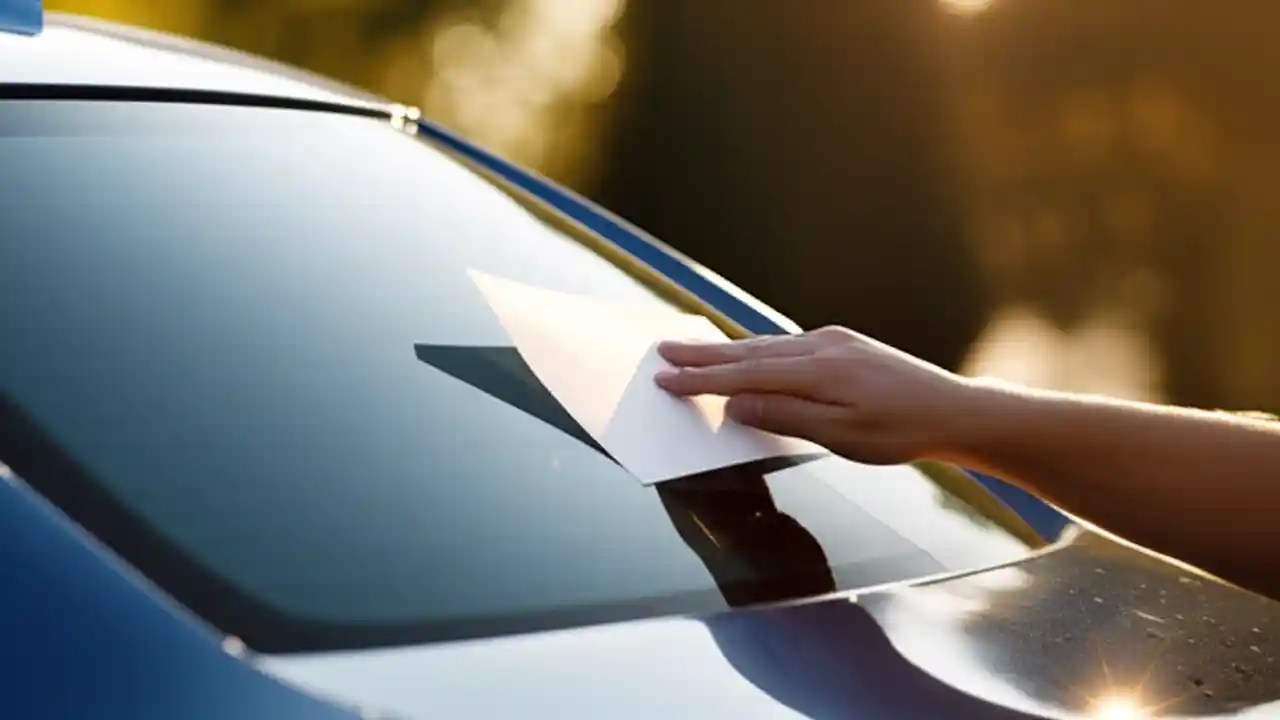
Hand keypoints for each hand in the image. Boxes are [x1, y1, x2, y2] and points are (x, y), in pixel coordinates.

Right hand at [654, 326, 981, 464]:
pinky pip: (787, 344)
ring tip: (693, 349)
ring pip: (766, 344)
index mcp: (818, 370)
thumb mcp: (841, 436)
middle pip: (748, 351)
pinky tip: (748, 352)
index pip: (744, 374)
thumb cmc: (900, 432)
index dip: (701, 379)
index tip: (665, 379)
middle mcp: (821, 346)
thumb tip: (735, 403)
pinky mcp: (844, 344)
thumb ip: (784, 417)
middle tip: (663, 351)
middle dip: (703, 354)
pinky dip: (757, 348)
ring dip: (726, 349)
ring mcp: (834, 341)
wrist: (952, 410)